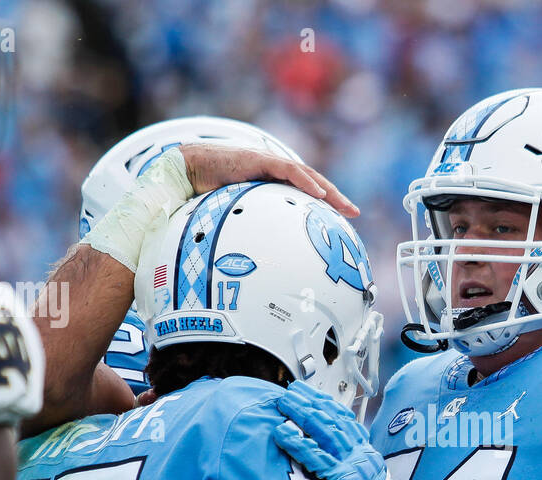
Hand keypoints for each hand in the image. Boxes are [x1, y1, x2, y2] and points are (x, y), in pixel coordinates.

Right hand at [180, 144, 359, 217]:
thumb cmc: (208, 193)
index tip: (342, 221)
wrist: (187, 170)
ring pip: (306, 175)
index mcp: (272, 184)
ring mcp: (268, 163)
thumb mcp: (236, 215)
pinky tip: (319, 193)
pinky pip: (288, 170)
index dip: (324, 205)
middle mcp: (274, 171)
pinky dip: (306, 181)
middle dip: (335, 198)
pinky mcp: (260, 159)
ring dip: (328, 189)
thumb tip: (257, 259)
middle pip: (313, 183)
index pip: (304, 193)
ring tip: (343, 205)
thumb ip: (251, 229)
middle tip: (354, 214)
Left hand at [275, 381, 384, 479]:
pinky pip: (316, 458)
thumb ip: (349, 468)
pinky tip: (282, 433)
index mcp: (366, 454)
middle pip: (333, 421)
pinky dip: (298, 444)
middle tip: (290, 392)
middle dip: (310, 403)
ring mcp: (354, 467)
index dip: (324, 404)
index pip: (344, 420)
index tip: (307, 393)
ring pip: (325, 434)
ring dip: (301, 416)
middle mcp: (361, 456)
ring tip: (283, 404)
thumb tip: (331, 459)